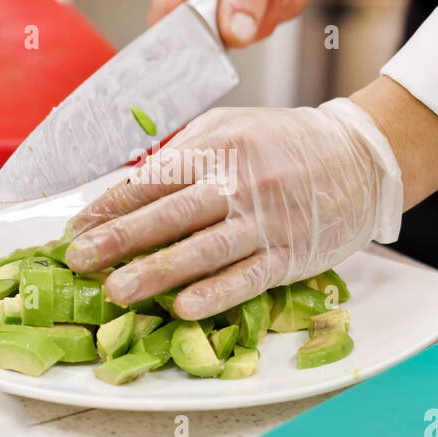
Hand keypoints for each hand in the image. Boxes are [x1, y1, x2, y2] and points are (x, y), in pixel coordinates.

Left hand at [66, 99, 403, 317]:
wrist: (361, 158)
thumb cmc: (286, 144)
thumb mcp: (233, 127)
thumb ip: (185, 154)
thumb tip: (129, 188)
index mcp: (218, 146)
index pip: (153, 179)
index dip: (110, 206)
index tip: (76, 229)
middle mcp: (239, 181)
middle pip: (169, 214)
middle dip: (119, 239)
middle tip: (79, 261)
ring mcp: (266, 219)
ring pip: (203, 249)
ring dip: (157, 272)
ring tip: (118, 291)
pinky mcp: (290, 253)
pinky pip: (248, 276)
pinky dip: (216, 294)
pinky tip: (186, 308)